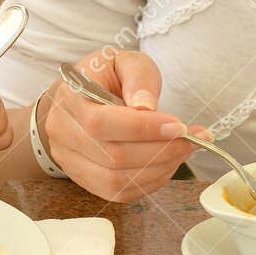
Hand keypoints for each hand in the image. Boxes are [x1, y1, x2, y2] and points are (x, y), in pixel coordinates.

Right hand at [40, 49, 207, 202]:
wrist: (80, 99)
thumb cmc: (105, 78)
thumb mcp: (125, 62)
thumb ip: (138, 78)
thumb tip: (146, 107)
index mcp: (69, 98)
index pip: (102, 123)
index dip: (143, 129)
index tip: (180, 126)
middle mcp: (63, 133)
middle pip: (113, 156)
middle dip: (161, 151)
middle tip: (192, 139)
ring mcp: (70, 161)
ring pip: (117, 181)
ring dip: (159, 169)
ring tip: (183, 150)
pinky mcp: (84, 180)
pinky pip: (119, 193)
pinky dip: (149, 182)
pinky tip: (166, 163)